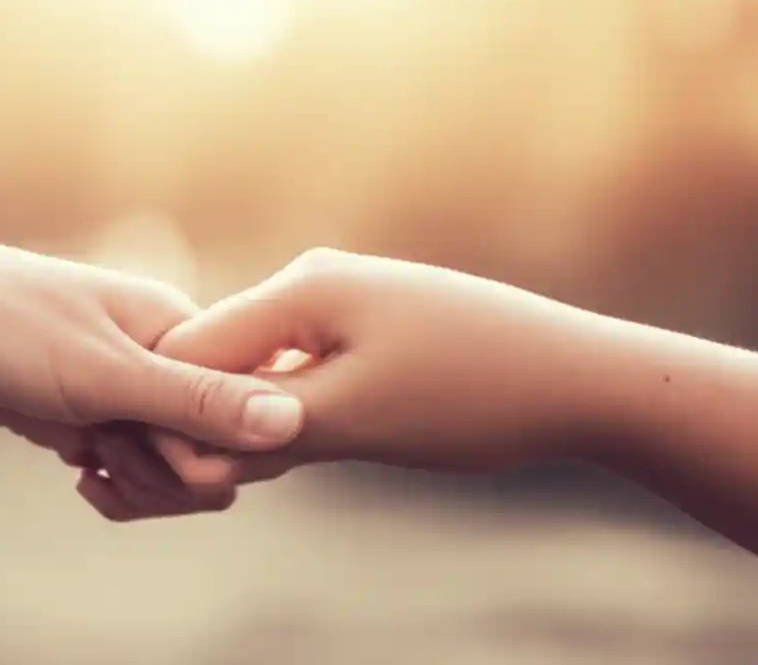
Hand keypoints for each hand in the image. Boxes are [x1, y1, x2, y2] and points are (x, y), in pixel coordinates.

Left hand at [0, 231, 304, 466]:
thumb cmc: (3, 324)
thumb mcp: (105, 372)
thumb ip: (196, 402)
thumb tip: (292, 422)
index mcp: (184, 332)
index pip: (243, 417)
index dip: (207, 452)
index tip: (146, 446)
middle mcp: (164, 359)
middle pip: (211, 451)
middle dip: (167, 474)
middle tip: (101, 450)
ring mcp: (124, 388)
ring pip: (170, 467)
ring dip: (137, 482)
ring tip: (84, 460)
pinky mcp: (88, 412)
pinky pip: (130, 469)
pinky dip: (113, 486)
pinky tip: (80, 476)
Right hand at [146, 248, 609, 499]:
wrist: (582, 378)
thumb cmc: (470, 395)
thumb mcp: (353, 420)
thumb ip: (261, 431)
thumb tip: (188, 445)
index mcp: (303, 285)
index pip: (192, 349)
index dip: (175, 413)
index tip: (175, 472)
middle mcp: (317, 278)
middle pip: (225, 354)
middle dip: (216, 418)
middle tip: (233, 478)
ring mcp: (349, 299)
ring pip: (267, 366)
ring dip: (259, 419)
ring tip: (281, 465)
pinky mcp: (376, 324)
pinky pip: (308, 367)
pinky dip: (299, 408)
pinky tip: (319, 445)